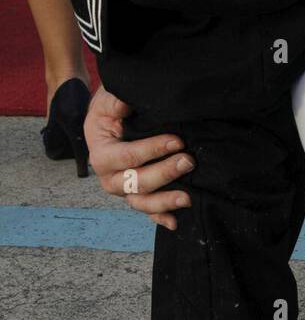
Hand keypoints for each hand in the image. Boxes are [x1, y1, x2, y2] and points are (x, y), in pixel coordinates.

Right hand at [84, 86, 193, 230]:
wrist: (111, 119)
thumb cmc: (112, 107)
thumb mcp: (109, 98)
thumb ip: (117, 101)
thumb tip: (128, 101)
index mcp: (101, 153)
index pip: (126, 156)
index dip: (151, 150)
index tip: (177, 141)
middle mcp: (109, 176)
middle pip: (134, 183)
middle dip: (163, 174)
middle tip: (188, 162)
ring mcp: (123, 188)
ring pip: (141, 202)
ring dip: (164, 202)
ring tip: (186, 198)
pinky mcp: (136, 194)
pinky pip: (147, 211)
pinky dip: (160, 217)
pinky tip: (175, 221)